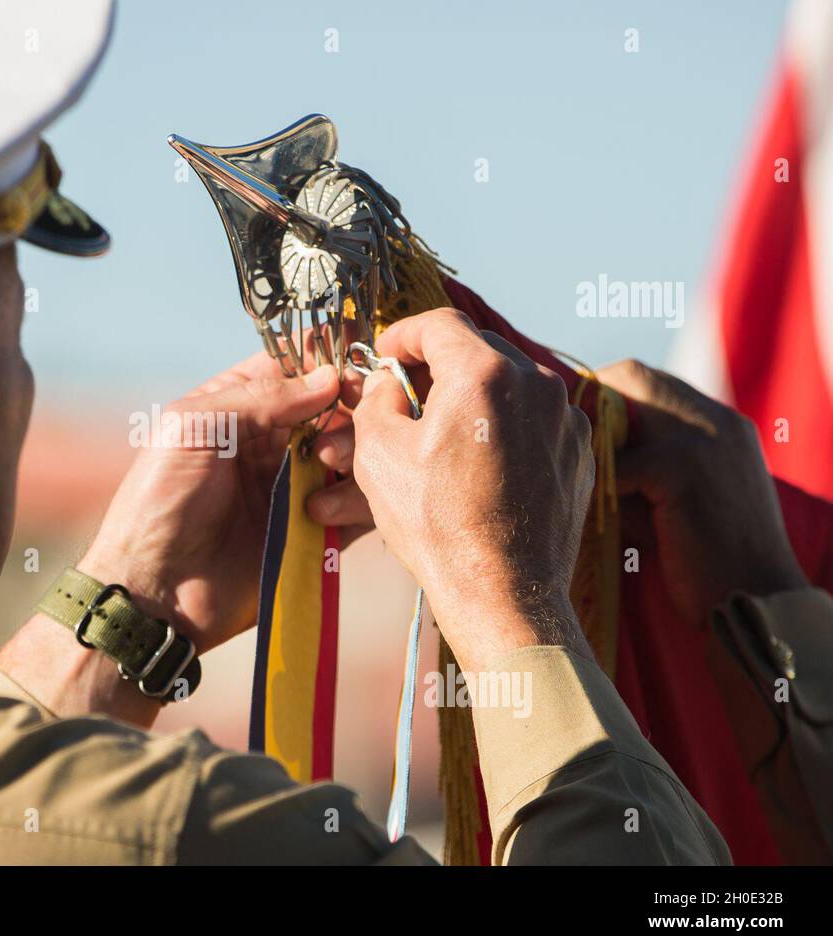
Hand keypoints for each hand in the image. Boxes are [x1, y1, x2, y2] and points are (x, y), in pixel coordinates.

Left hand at [78, 352, 378, 654]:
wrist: (156, 590)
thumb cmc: (158, 501)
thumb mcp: (193, 427)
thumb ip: (260, 396)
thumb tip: (329, 376)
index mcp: (240, 407)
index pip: (296, 368)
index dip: (328, 362)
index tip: (352, 368)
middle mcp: (273, 442)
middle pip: (337, 409)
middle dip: (348, 414)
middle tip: (335, 435)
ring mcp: (297, 487)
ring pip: (355, 455)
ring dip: (353, 458)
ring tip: (323, 477)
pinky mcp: (316, 532)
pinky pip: (359, 506)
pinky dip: (358, 502)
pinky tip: (325, 512)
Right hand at [309, 308, 595, 671]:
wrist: (503, 592)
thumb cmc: (437, 525)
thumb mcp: (379, 454)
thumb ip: (376, 399)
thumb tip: (388, 382)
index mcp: (483, 374)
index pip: (439, 324)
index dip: (403, 333)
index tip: (385, 353)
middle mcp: (535, 384)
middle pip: (478, 350)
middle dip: (438, 366)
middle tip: (407, 391)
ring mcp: (564, 419)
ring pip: (510, 384)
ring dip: (474, 396)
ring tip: (442, 431)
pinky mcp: (578, 452)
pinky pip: (536, 420)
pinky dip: (505, 427)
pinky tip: (479, 462)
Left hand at [596, 359, 807, 627]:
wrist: (755, 601)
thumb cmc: (709, 563)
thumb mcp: (678, 500)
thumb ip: (640, 469)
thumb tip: (580, 454)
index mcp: (720, 423)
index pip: (650, 380)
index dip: (608, 397)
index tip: (579, 427)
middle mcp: (715, 419)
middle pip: (632, 374)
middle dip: (591, 402)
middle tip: (563, 439)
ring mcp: (701, 438)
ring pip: (618, 407)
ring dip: (592, 440)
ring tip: (573, 474)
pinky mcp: (681, 468)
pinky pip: (615, 464)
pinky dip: (597, 487)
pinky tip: (589, 514)